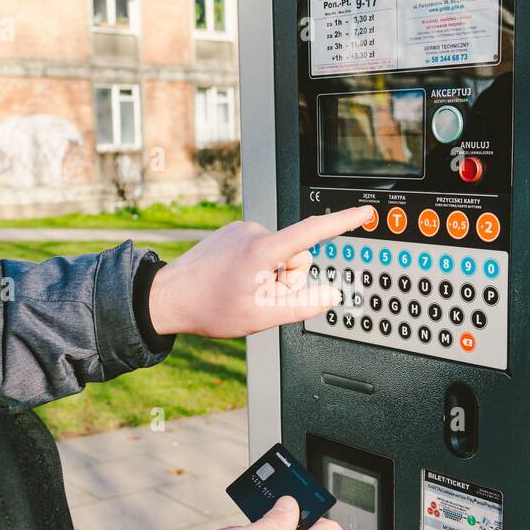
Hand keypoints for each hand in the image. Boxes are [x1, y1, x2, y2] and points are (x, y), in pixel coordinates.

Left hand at [147, 206, 373, 337]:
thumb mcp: (261, 317)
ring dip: (270, 276)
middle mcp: (254, 233)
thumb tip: (330, 295)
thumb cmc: (207, 308)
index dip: (342, 222)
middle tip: (259, 298)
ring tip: (242, 291)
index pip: (313, 232)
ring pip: (279, 256)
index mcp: (263, 250)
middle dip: (287, 280)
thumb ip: (302, 306)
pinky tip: (233, 281)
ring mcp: (242, 231)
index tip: (364, 213)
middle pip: (296, 257)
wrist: (166, 297)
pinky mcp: (233, 234)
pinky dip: (256, 268)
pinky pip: (261, 251)